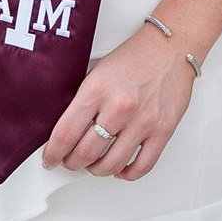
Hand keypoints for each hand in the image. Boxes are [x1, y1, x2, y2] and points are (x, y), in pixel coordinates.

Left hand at [41, 24, 195, 181]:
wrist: (171, 47)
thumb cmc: (135, 57)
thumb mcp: (98, 70)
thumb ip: (83, 99)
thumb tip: (65, 127)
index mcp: (97, 89)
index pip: (65, 133)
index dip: (53, 153)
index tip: (50, 158)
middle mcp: (119, 107)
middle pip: (85, 154)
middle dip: (72, 163)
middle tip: (70, 161)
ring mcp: (142, 121)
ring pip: (111, 165)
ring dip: (97, 170)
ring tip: (94, 165)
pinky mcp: (163, 131)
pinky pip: (141, 166)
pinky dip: (127, 174)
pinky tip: (120, 168)